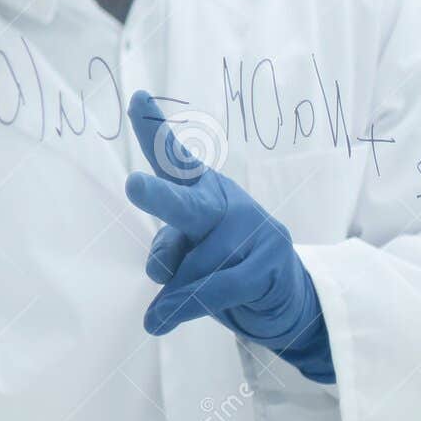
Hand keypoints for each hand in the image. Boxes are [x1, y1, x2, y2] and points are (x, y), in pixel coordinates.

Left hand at [124, 91, 333, 383]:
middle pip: (185, 201)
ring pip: (194, 264)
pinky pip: (216, 289)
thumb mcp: (188, 254)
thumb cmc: (222, 266)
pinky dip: (184, 308)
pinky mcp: (271, 258)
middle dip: (157, 194)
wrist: (286, 296)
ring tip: (159, 313)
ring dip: (174, 293)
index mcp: (198, 190)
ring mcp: (252, 226)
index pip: (173, 159)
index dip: (154, 129)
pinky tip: (159, 322)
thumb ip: (168, 251)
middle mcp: (223, 201)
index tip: (135, 99)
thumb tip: (160, 267)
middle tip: (133, 185)